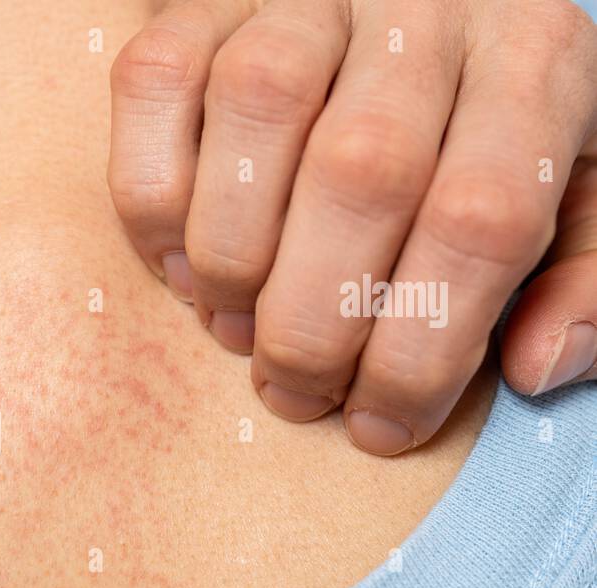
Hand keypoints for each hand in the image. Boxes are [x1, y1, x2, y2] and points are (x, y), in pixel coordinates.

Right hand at [108, 0, 596, 454]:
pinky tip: (181, 263)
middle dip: (311, 326)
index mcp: (537, 62)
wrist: (387, 1)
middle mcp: (424, 7)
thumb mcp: (570, 187)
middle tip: (292, 392)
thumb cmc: (474, 121)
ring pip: (256, 112)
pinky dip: (153, 198)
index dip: (421, 351)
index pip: (485, 218)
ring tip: (232, 330)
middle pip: (363, 173)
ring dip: (229, 260)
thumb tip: (534, 365)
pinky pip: (160, 84)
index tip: (378, 425)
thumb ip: (581, 278)